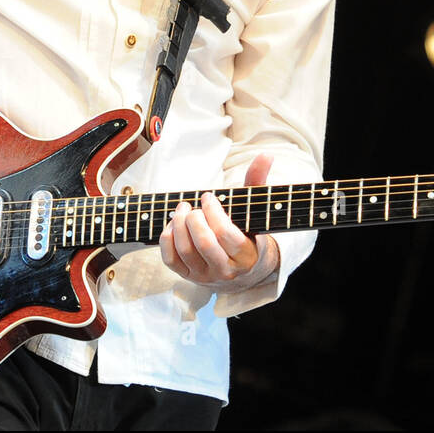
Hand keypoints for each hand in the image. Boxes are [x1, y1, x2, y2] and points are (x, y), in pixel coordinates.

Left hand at [159, 153, 280, 291]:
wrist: (242, 268)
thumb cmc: (247, 231)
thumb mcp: (254, 209)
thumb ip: (257, 181)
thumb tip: (266, 155)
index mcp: (246, 255)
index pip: (225, 233)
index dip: (213, 211)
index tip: (209, 197)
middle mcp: (226, 270)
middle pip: (204, 243)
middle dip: (195, 218)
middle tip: (193, 205)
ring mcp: (205, 276)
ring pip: (185, 251)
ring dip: (178, 224)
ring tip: (182, 209)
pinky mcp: (188, 277)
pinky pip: (170, 260)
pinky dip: (167, 239)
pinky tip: (173, 224)